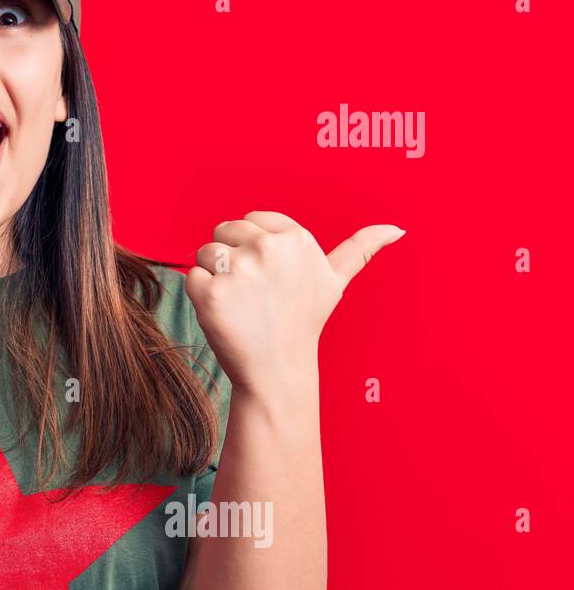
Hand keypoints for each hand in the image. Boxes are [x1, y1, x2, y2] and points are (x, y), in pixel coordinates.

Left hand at [185, 212, 404, 394]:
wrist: (278, 370)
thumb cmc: (302, 323)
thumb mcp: (334, 282)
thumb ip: (361, 249)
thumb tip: (398, 229)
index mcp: (296, 239)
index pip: (250, 219)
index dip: (252, 247)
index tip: (268, 277)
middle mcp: (269, 249)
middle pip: (224, 231)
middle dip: (231, 258)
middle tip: (252, 293)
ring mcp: (239, 270)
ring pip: (205, 253)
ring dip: (214, 277)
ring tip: (240, 304)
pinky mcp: (211, 293)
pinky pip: (190, 277)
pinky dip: (199, 295)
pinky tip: (223, 314)